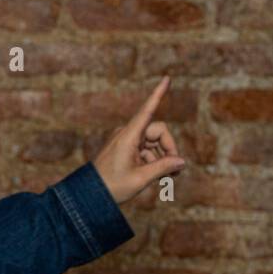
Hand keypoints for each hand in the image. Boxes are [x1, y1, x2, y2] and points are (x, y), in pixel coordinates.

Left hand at [91, 76, 185, 204]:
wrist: (90, 195)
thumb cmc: (113, 187)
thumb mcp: (141, 178)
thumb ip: (163, 167)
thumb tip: (182, 161)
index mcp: (128, 136)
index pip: (147, 110)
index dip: (158, 94)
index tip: (167, 78)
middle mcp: (127, 134)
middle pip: (158, 131)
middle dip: (169, 148)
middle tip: (176, 171)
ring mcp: (126, 141)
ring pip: (154, 142)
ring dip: (162, 157)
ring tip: (168, 179)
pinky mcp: (125, 149)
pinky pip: (146, 149)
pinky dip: (153, 160)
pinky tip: (157, 176)